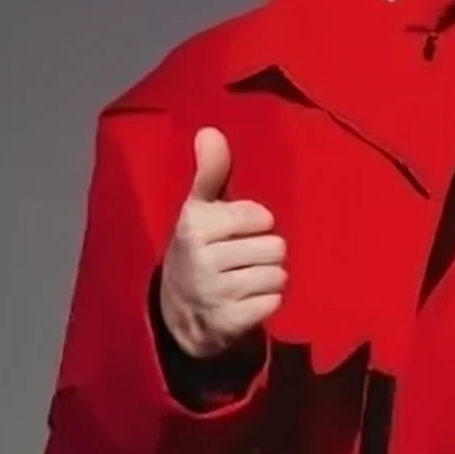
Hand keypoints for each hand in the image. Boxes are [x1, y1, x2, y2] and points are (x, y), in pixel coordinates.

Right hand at [158, 126, 286, 358]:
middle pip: (275, 247)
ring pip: (277, 275)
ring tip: (246, 279)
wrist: (177, 314)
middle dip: (266, 253)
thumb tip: (210, 130)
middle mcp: (202, 259)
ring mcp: (215, 293)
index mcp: (195, 224)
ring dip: (268, 278)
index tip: (238, 231)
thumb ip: (211, 170)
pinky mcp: (228, 323)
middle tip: (244, 259)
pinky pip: (274, 302)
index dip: (257, 223)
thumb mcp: (198, 209)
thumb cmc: (198, 249)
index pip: (260, 217)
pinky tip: (248, 301)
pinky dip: (267, 302)